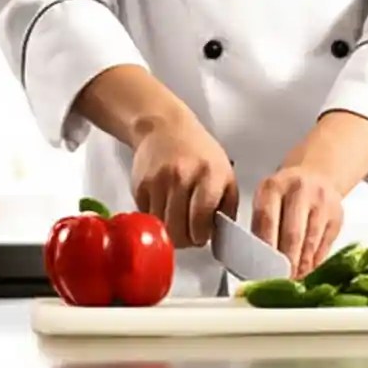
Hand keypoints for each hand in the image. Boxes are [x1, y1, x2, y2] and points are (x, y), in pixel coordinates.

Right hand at [131, 115, 236, 248]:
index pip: (201, 218)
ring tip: (178, 219)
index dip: (201, 235)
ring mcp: (158, 181)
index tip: (202, 236)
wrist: (165, 128)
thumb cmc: (198, 152)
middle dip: (185, 239)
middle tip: (189, 234)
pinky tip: (165, 205)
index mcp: (208, 175)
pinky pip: (147, 216)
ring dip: (170, 230)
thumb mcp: (225, 173)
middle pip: (178, 229)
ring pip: (161, 226)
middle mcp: (182, 176)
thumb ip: (227, 204)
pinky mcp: (140, 185)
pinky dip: (155, 217)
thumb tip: (224, 234)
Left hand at [252, 166, 343, 277]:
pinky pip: (325, 245)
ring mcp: (322, 201)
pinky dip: (314, 262)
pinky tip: (307, 270)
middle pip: (292, 234)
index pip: (267, 220)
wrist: (316, 176)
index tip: (261, 270)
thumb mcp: (267, 200)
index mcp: (274, 186)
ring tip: (292, 279)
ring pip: (311, 242)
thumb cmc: (285, 195)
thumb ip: (261, 226)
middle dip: (285, 262)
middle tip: (279, 281)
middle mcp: (299, 189)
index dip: (265, 249)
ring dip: (301, 266)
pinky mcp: (337, 214)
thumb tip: (256, 263)